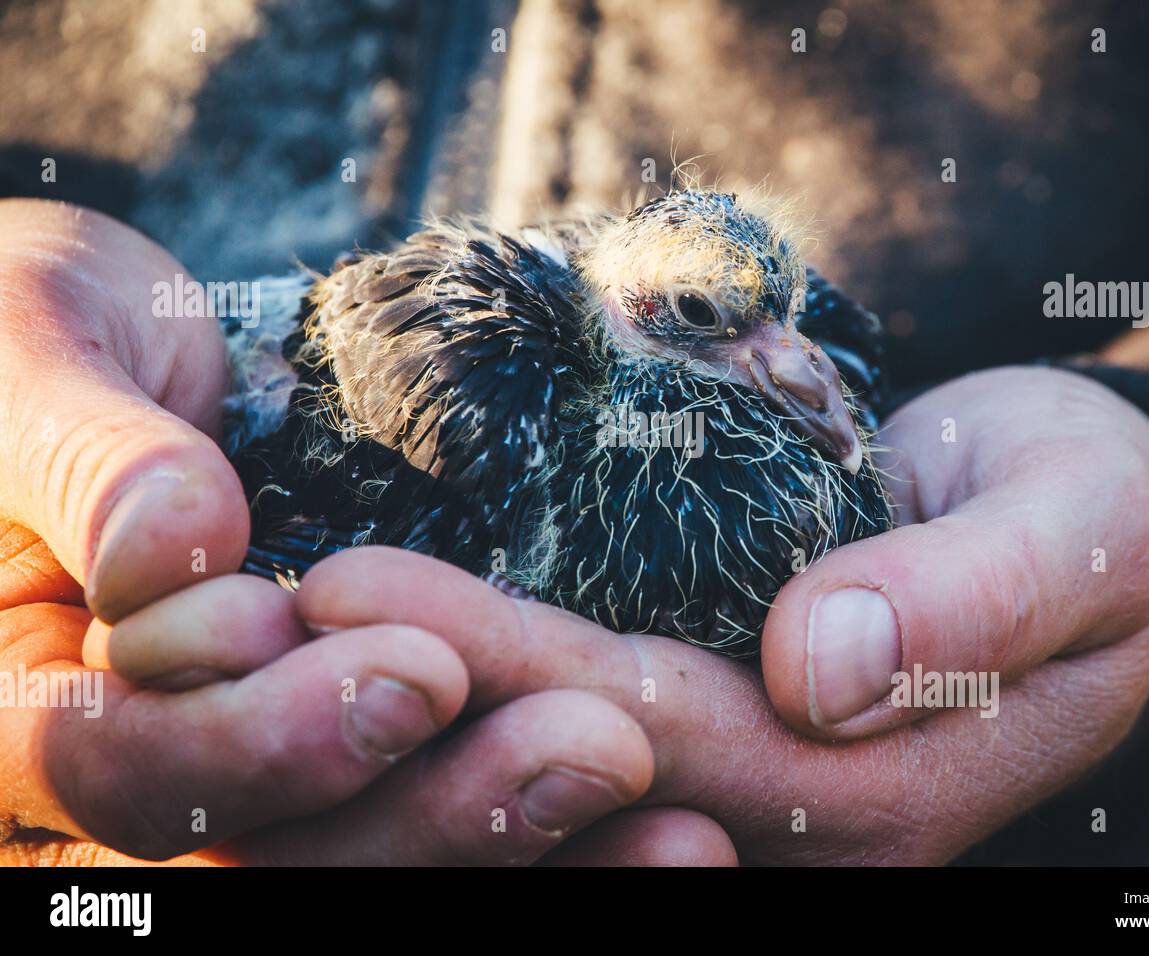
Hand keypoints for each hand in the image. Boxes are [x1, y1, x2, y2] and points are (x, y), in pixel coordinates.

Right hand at [0, 201, 722, 865]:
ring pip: (366, 862)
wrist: (112, 355)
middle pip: (274, 853)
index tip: (416, 669)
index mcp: (17, 701)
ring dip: (517, 840)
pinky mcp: (345, 754)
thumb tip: (172, 549)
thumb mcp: (33, 351)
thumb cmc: (39, 336)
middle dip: (443, 810)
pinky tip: (667, 837)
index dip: (263, 737)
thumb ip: (82, 454)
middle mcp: (129, 772)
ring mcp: (246, 776)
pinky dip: (545, 843)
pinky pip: (432, 824)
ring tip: (670, 819)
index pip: (119, 763)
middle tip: (600, 751)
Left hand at [252, 366, 1148, 862]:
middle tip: (235, 610)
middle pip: (558, 769)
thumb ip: (974, 600)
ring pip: (534, 769)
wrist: (1077, 521)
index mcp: (868, 785)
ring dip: (390, 699)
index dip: (502, 665)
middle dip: (399, 694)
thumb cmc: (1086, 516)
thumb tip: (829, 660)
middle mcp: (781, 810)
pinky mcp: (701, 721)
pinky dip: (448, 676)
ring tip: (247, 619)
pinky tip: (349, 617)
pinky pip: (557, 717)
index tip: (352, 585)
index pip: (653, 733)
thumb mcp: (1077, 530)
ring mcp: (733, 778)